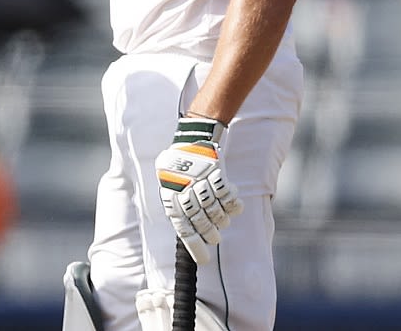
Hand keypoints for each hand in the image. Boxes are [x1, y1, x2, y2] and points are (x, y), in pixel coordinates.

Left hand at [155, 116, 242, 265]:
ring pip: (217, 213)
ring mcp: (202, 183)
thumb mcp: (167, 182)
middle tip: (215, 240)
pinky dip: (233, 205)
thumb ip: (175, 204)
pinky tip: (232, 205)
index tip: (204, 261)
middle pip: (202, 223)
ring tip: (222, 220)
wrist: (191, 140)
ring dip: (222, 220)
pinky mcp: (217, 174)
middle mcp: (185, 191)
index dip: (194, 246)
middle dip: (210, 235)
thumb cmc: (178, 165)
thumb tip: (185, 230)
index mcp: (170, 196)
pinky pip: (229, 198)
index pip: (183, 228)